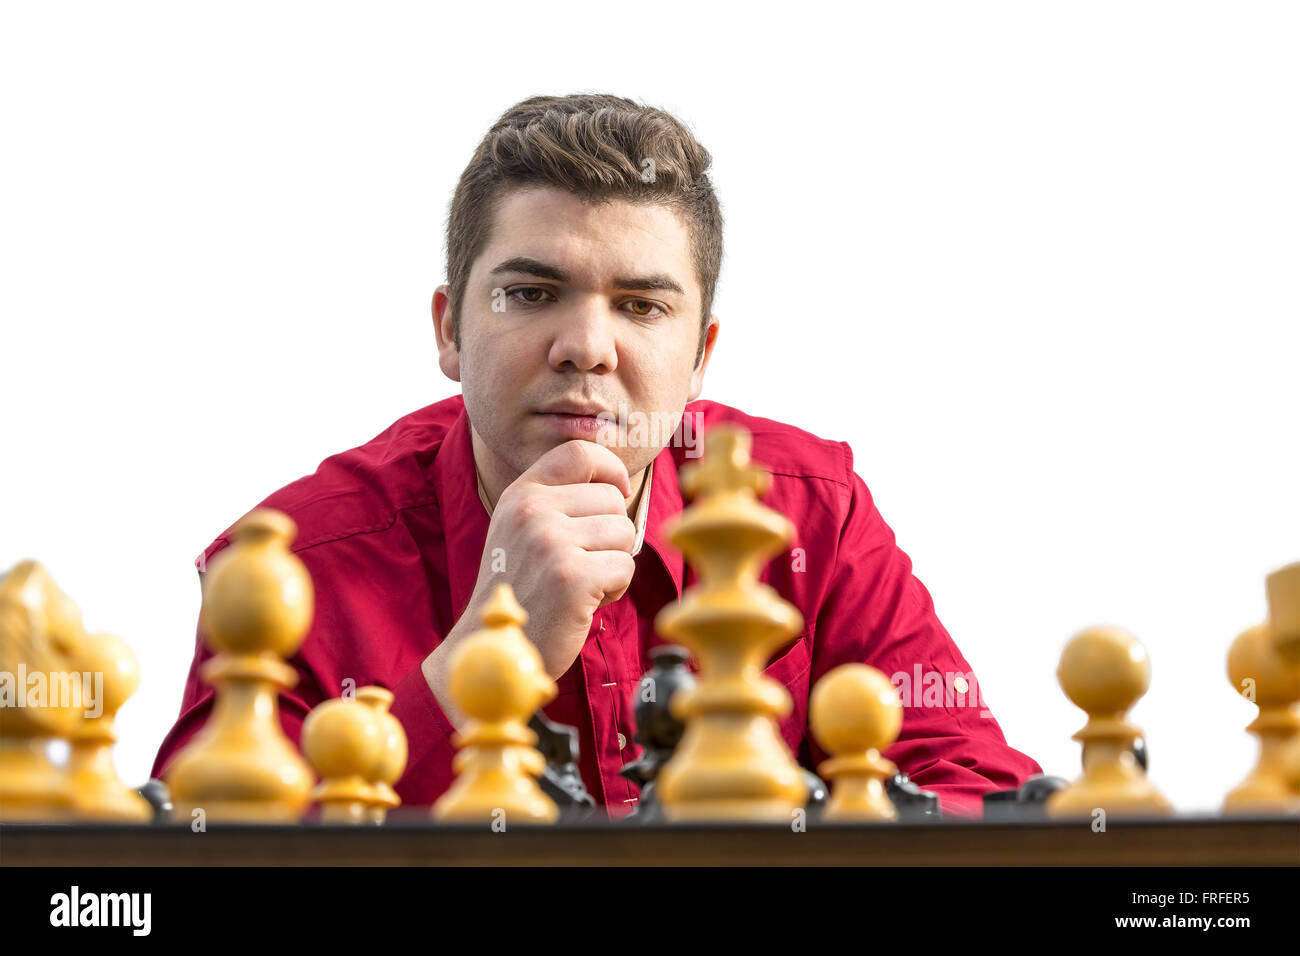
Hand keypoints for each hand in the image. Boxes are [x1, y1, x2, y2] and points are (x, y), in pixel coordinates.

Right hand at [424, 440, 637, 721]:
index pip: (579, 453)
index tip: (617, 492)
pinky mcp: (572, 577)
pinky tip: (585, 603)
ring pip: (624, 533)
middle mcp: (532, 512)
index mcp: (520, 495)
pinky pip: (625, 567)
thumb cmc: (520, 591)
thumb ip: (558, 501)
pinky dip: (615, 589)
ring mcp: (550, 543)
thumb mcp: (522, 531)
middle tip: (583, 564)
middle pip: (613, 500)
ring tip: (580, 584)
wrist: (491, 649)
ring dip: (614, 563)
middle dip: (611, 535)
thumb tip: (618, 484)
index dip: (610, 469)